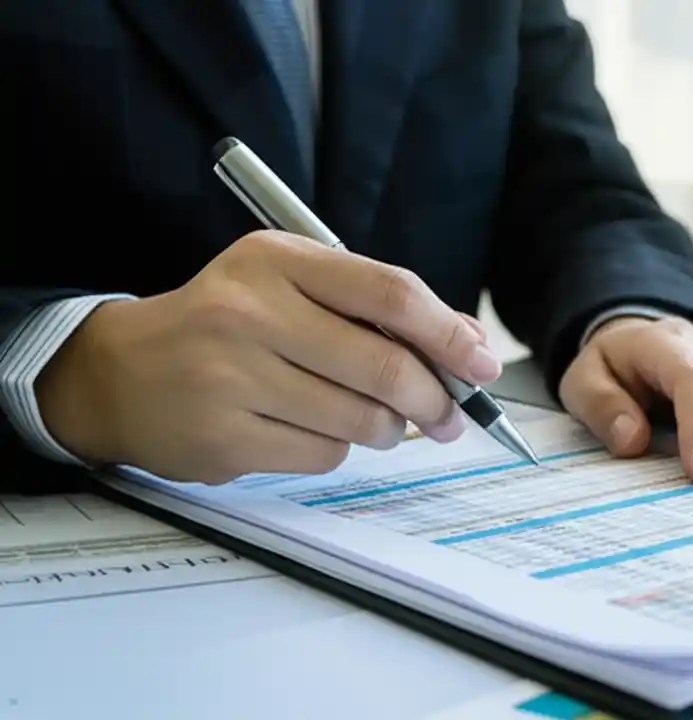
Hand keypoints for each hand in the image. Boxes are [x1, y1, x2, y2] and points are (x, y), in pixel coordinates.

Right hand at [36, 230, 499, 482]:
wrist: (123, 371)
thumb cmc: (228, 324)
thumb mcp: (292, 288)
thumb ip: (377, 309)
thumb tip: (469, 345)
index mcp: (277, 261)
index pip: (390, 294)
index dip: (449, 334)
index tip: (483, 364)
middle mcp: (250, 313)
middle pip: (386, 367)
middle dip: (437, 399)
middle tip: (452, 415)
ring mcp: (232, 378)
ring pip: (362, 419)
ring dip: (390, 429)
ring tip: (380, 421)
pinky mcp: (223, 437)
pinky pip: (324, 453)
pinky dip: (338, 447)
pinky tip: (313, 428)